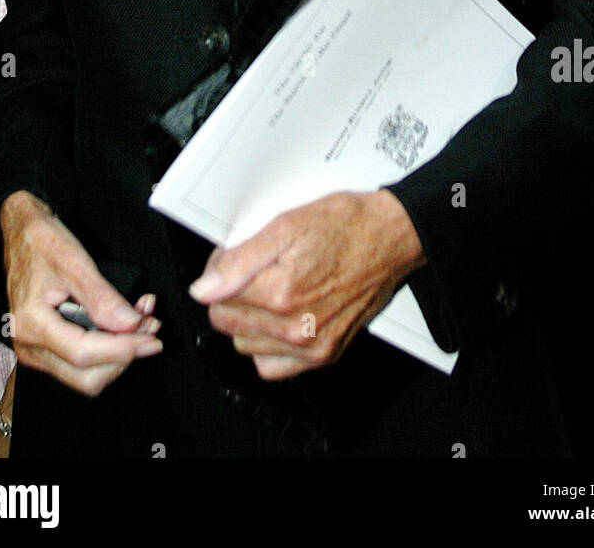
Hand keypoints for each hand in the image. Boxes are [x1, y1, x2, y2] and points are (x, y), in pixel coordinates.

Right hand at [0, 191, 162, 396]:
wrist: (21, 236)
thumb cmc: (41, 243)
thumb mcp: (74, 260)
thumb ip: (101, 297)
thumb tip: (130, 325)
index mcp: (31, 325)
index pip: (83, 354)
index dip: (123, 350)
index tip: (152, 340)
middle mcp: (30, 347)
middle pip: (87, 377)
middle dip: (124, 355)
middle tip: (149, 324)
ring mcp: (37, 352)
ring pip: (88, 375)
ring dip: (120, 352)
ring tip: (140, 318)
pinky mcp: (48, 349)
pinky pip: (82, 363)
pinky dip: (109, 348)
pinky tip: (123, 323)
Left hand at [189, 190, 423, 380]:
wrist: (390, 238)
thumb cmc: (345, 226)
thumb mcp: (286, 226)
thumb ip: (240, 261)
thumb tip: (203, 289)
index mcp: (281, 292)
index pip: (215, 296)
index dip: (219, 269)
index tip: (233, 256)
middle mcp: (295, 327)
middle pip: (226, 322)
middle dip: (230, 295)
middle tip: (252, 270)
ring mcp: (311, 346)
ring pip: (244, 345)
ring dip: (246, 320)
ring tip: (268, 291)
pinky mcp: (325, 354)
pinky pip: (272, 367)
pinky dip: (266, 347)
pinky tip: (275, 322)